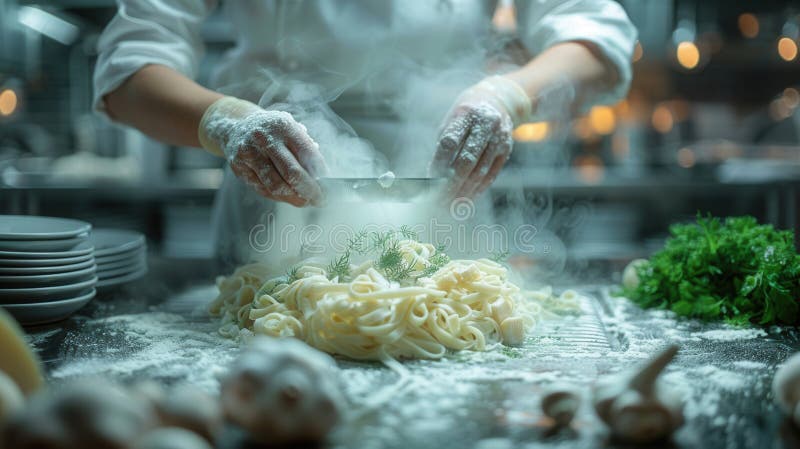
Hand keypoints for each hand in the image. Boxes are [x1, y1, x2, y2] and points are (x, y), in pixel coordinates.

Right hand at [199, 97, 326, 206]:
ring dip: (295, 198)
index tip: (329, 183)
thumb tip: (321, 174)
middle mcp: (265, 138)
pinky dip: (279, 197)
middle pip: (292, 172)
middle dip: (310, 190)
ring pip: (276, 186)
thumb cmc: (272, 131)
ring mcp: (250, 154)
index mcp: (283, 126)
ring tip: (306, 202)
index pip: (307, 152)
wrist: (235, 126)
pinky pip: (263, 189)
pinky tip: (290, 197)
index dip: (320, 171)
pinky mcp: (239, 168)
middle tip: (320, 200)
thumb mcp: (290, 129)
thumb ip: (306, 148)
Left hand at [430, 76, 530, 198]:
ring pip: (480, 172)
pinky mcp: (506, 149)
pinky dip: (478, 189)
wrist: (499, 100)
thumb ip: (443, 145)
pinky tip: (467, 198)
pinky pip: (492, 174)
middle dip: (451, 184)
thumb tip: (433, 176)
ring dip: (464, 191)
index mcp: (465, 114)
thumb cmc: (466, 114)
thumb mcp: (452, 120)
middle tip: (438, 200)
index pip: (450, 142)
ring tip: (451, 204)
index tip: (430, 179)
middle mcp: (485, 124)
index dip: (439, 163)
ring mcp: (499, 137)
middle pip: (466, 161)